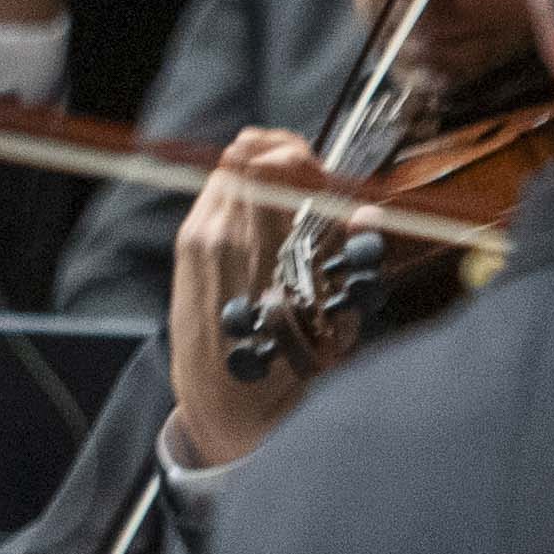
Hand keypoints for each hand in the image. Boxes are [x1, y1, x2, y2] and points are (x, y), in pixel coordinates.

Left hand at [165, 130, 341, 469]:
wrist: (217, 400)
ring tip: (291, 194)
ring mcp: (196, 238)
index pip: (268, 166)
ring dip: (264, 169)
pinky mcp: (186, 245)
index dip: (303, 158)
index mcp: (256, 253)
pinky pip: (216, 191)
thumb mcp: (330, 324)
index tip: (326, 179)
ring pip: (229, 167)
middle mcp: (219, 237)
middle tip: (312, 181)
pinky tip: (265, 212)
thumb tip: (367, 215)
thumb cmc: (280, 370)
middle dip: (287, 156)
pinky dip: (244, 188)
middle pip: (246, 153)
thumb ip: (349, 264)